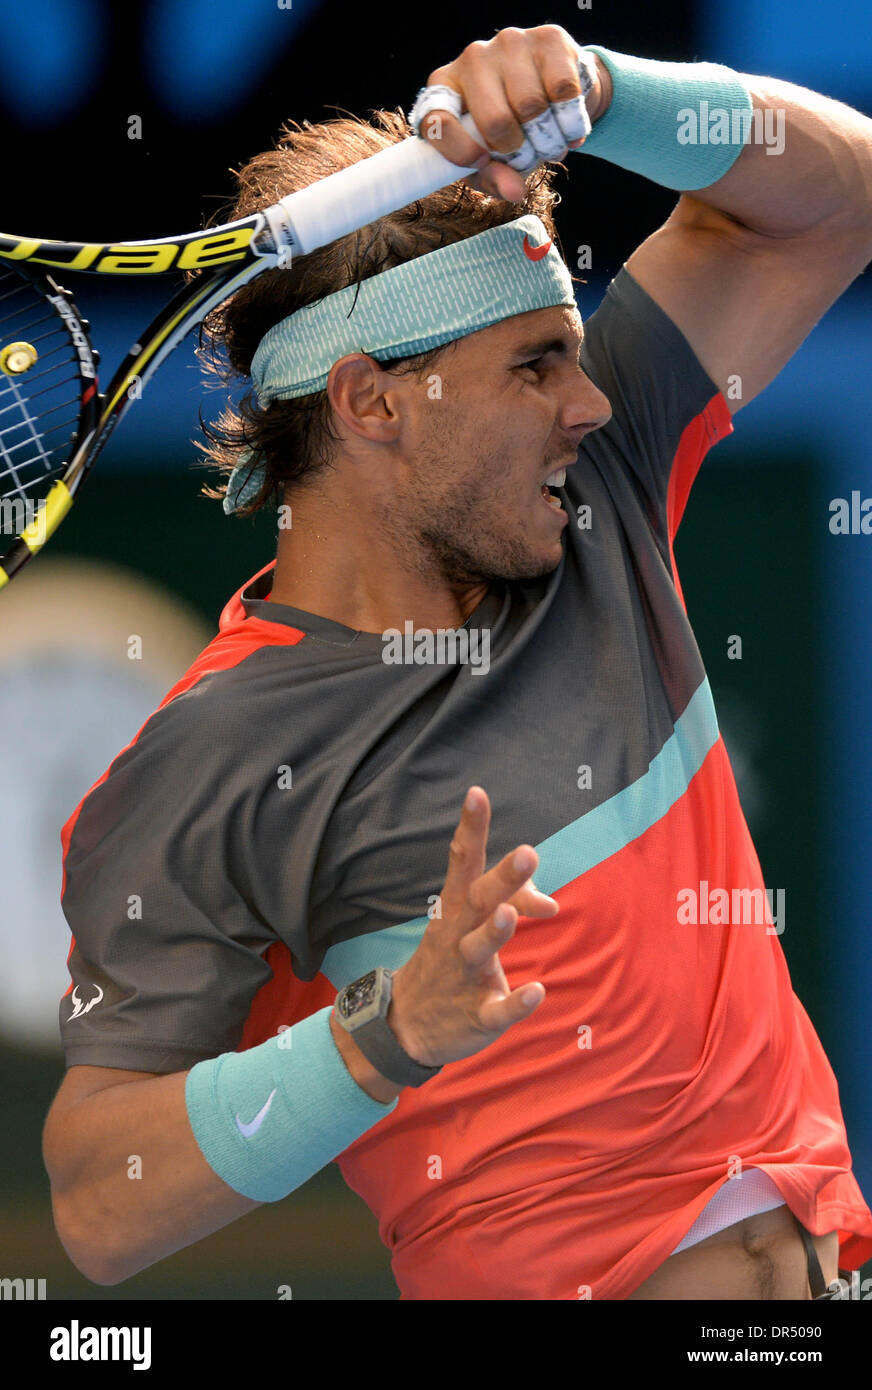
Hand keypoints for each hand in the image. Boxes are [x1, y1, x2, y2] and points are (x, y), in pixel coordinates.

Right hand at [387, 785, 557, 1067]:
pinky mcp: (475, 1016)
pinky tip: (537, 992)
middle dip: (502, 877)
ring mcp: (463, 975)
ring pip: (478, 949)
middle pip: (478, 901)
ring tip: (510, 913)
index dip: (471, 828)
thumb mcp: (472, 928)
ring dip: (494, 932)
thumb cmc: (449, 964)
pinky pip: (496, 1010)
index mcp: (456, 910)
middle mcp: (456, 936)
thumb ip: (515, 906)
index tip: (477, 793)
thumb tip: (551, 904)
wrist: (405, 1028)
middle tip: (528, 852)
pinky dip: (516, 1003)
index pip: (463, 862)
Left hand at [418, 25, 605, 200]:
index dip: (461, 151)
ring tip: (549, 140)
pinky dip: (571, 120)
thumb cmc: (511, 131)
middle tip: (527, 153)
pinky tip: (568, 125)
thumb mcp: (492, 161)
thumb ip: (494, 178)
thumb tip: (514, 191)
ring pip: (532, 107)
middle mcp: (472, 59)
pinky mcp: (548, 38)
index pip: (438, 122)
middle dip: (517, 150)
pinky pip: (563, 90)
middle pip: (495, 121)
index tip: (482, 162)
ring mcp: (510, 43)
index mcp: (445, 88)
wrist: (554, 92)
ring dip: (548, 138)